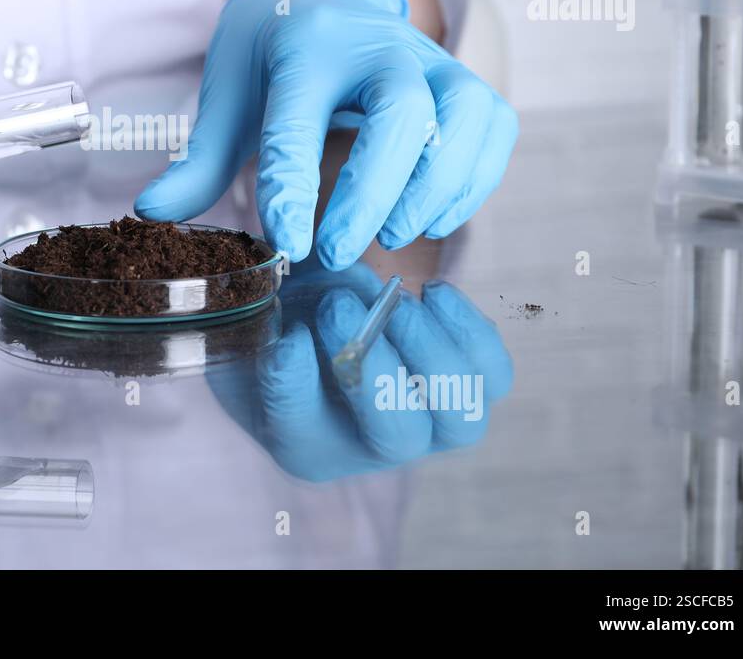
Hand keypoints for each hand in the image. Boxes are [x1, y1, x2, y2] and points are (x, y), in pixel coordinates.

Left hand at [136, 0, 516, 268]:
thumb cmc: (273, 53)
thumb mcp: (229, 93)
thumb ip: (199, 158)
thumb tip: (155, 212)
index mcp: (307, 43)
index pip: (299, 118)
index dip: (292, 185)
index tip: (286, 245)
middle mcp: (380, 44)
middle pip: (401, 115)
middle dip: (372, 192)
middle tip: (336, 251)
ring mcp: (432, 59)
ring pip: (462, 119)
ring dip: (433, 190)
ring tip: (392, 237)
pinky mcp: (468, 83)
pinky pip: (492, 130)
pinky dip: (471, 182)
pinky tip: (432, 218)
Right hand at [206, 261, 512, 480]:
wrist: (321, 310)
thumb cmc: (278, 319)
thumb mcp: (250, 323)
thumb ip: (265, 329)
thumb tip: (299, 342)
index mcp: (305, 445)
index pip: (302, 429)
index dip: (295, 385)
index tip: (286, 338)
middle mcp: (372, 449)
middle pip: (399, 436)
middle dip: (375, 371)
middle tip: (337, 307)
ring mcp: (430, 424)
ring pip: (461, 415)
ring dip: (430, 352)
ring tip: (396, 302)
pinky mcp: (466, 388)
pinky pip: (491, 375)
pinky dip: (470, 332)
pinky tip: (431, 293)